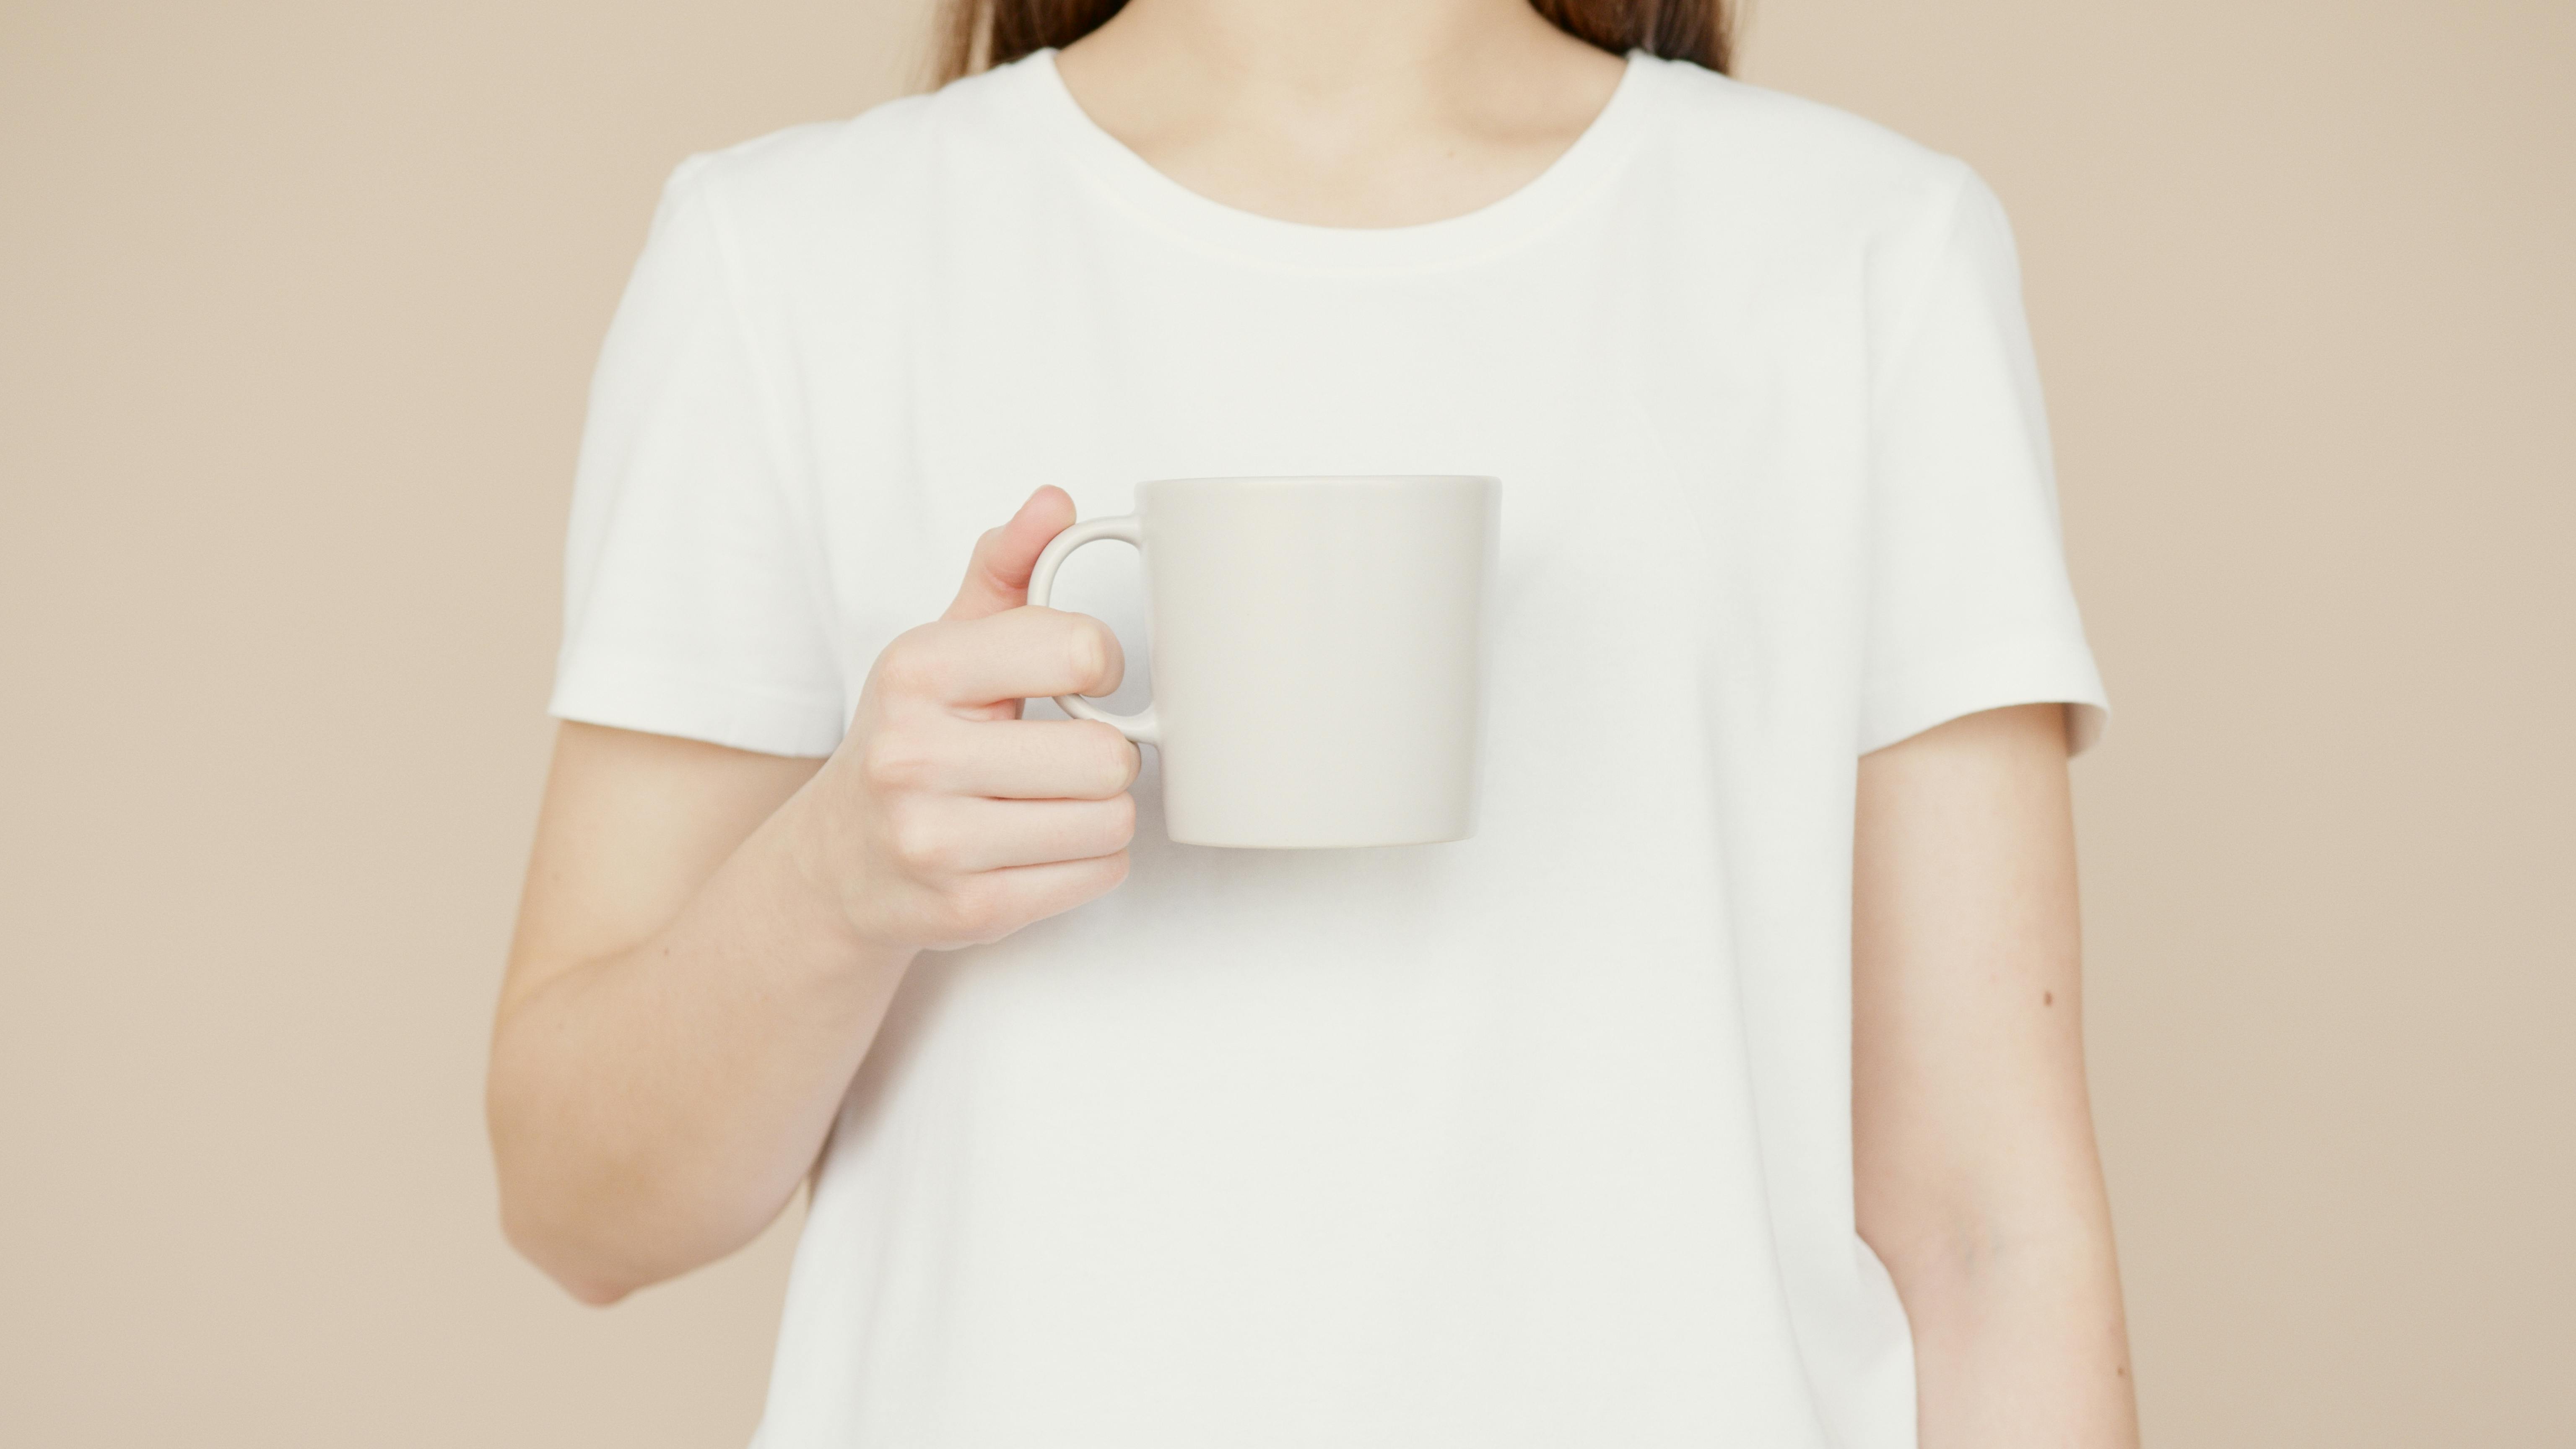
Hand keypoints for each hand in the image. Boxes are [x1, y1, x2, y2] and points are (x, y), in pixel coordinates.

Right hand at [792, 488, 1139, 952]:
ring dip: (1100, 813)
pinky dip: (1087, 863)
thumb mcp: (942, 646)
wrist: (837, 865)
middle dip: (1104, 756)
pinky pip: (1099, 876)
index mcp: (916, 671)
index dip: (1101, 665)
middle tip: (1062, 757)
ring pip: (1112, 821)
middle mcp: (915, 756)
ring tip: (1048, 803)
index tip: (1077, 678)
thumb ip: (1005, 569)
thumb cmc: (910, 740)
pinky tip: (1038, 847)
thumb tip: (1054, 502)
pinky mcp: (969, 911)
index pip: (1079, 650)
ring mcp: (938, 842)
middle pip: (1108, 755)